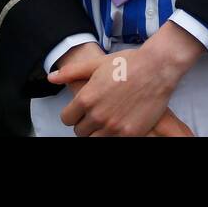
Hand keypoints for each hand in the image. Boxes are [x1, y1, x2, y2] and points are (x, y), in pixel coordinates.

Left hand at [49, 22, 202, 135]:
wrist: (156, 69)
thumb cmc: (127, 63)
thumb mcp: (96, 64)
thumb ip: (72, 72)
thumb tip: (51, 77)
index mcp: (87, 99)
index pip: (66, 119)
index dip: (72, 114)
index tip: (80, 110)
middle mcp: (98, 116)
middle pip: (80, 132)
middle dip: (84, 123)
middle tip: (95, 113)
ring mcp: (114, 127)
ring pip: (94, 140)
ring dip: (97, 132)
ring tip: (107, 119)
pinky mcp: (130, 134)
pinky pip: (113, 142)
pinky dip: (114, 135)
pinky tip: (119, 123)